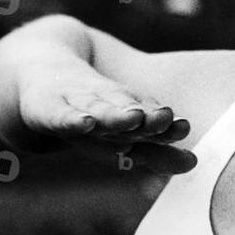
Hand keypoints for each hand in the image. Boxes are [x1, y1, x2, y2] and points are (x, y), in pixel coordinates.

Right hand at [18, 62, 196, 175]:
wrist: (41, 70)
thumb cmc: (91, 110)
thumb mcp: (120, 133)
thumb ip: (155, 152)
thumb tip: (193, 163)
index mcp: (124, 112)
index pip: (147, 122)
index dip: (165, 128)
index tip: (184, 128)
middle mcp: (103, 105)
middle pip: (127, 112)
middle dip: (147, 118)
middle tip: (166, 118)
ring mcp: (74, 103)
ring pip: (97, 109)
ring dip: (116, 115)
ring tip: (134, 118)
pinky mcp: (46, 106)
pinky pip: (60, 115)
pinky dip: (72, 119)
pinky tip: (85, 123)